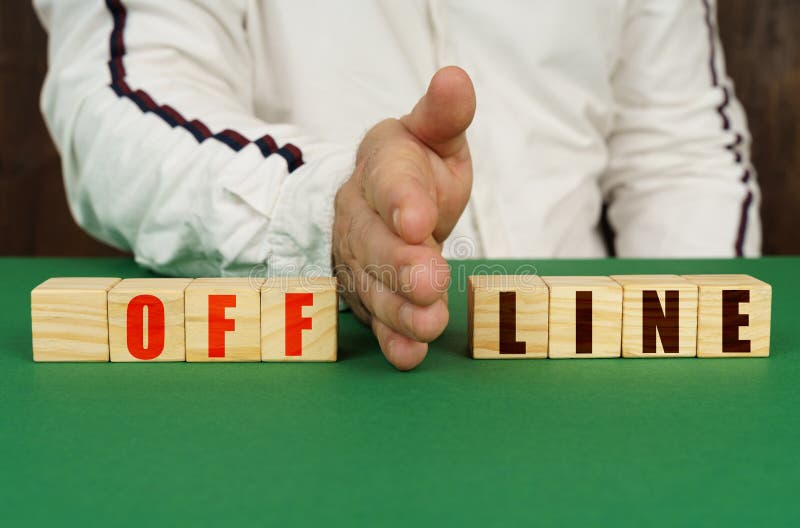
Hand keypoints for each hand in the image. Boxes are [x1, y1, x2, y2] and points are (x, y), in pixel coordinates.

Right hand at [333, 66, 475, 369]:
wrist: (379, 204)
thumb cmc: (416, 167)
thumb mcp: (430, 135)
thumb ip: (443, 116)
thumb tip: (456, 78)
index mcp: (381, 166)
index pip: (387, 182)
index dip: (401, 200)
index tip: (420, 219)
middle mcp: (361, 215)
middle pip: (376, 244)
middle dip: (401, 264)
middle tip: (431, 281)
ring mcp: (360, 259)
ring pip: (374, 287)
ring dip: (400, 309)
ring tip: (429, 323)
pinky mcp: (369, 293)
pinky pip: (376, 319)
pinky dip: (392, 339)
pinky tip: (409, 354)